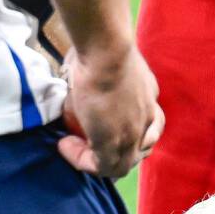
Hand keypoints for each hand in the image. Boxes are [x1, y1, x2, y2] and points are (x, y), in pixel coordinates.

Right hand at [58, 45, 164, 178]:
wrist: (107, 51)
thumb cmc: (103, 47)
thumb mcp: (111, 62)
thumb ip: (106, 74)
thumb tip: (84, 69)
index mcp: (149, 97)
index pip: (150, 128)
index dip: (130, 135)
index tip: (100, 127)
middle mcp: (148, 118)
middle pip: (140, 150)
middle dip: (115, 153)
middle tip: (88, 144)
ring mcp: (134, 133)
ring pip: (123, 165)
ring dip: (97, 161)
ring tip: (74, 146)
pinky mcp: (115, 142)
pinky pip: (100, 167)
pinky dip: (81, 160)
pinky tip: (64, 145)